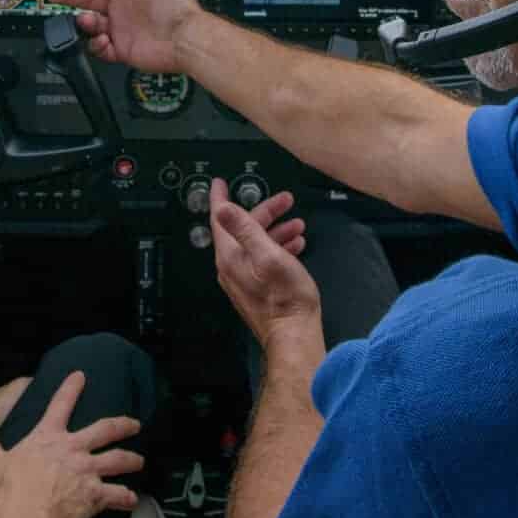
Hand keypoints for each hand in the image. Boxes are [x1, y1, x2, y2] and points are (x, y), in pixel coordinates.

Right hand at [0, 371, 143, 517]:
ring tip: (139, 461)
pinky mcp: (95, 495)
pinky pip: (117, 495)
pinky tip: (132, 500)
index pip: (60, 405)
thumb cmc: (9, 489)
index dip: (70, 388)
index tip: (81, 376)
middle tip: (134, 424)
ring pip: (118, 460)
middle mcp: (74, 450)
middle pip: (105, 430)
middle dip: (122, 425)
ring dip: (131, 460)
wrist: (25, 515)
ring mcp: (88, 471)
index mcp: (49, 437)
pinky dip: (126, 498)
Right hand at [46, 0, 200, 73]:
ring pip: (92, 24)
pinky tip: (103, 40)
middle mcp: (122, 7)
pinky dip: (97, 45)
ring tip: (89, 20)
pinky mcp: (122, 49)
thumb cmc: (177, 5)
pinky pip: (101, 48)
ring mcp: (121, 29)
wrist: (183, 38)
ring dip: (85, 21)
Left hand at [211, 181, 323, 352]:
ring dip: (276, 230)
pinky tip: (295, 246)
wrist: (294, 334)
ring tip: (298, 224)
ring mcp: (244, 279)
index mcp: (230, 257)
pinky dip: (278, 248)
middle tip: (285, 200)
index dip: (220, 198)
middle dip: (265, 212)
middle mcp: (232, 267)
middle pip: (244, 230)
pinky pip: (263, 260)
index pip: (220, 220)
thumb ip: (245, 229)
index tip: (219, 183)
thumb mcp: (268, 255)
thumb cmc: (285, 297)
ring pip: (256, 245)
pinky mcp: (257, 288)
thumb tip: (223, 209)